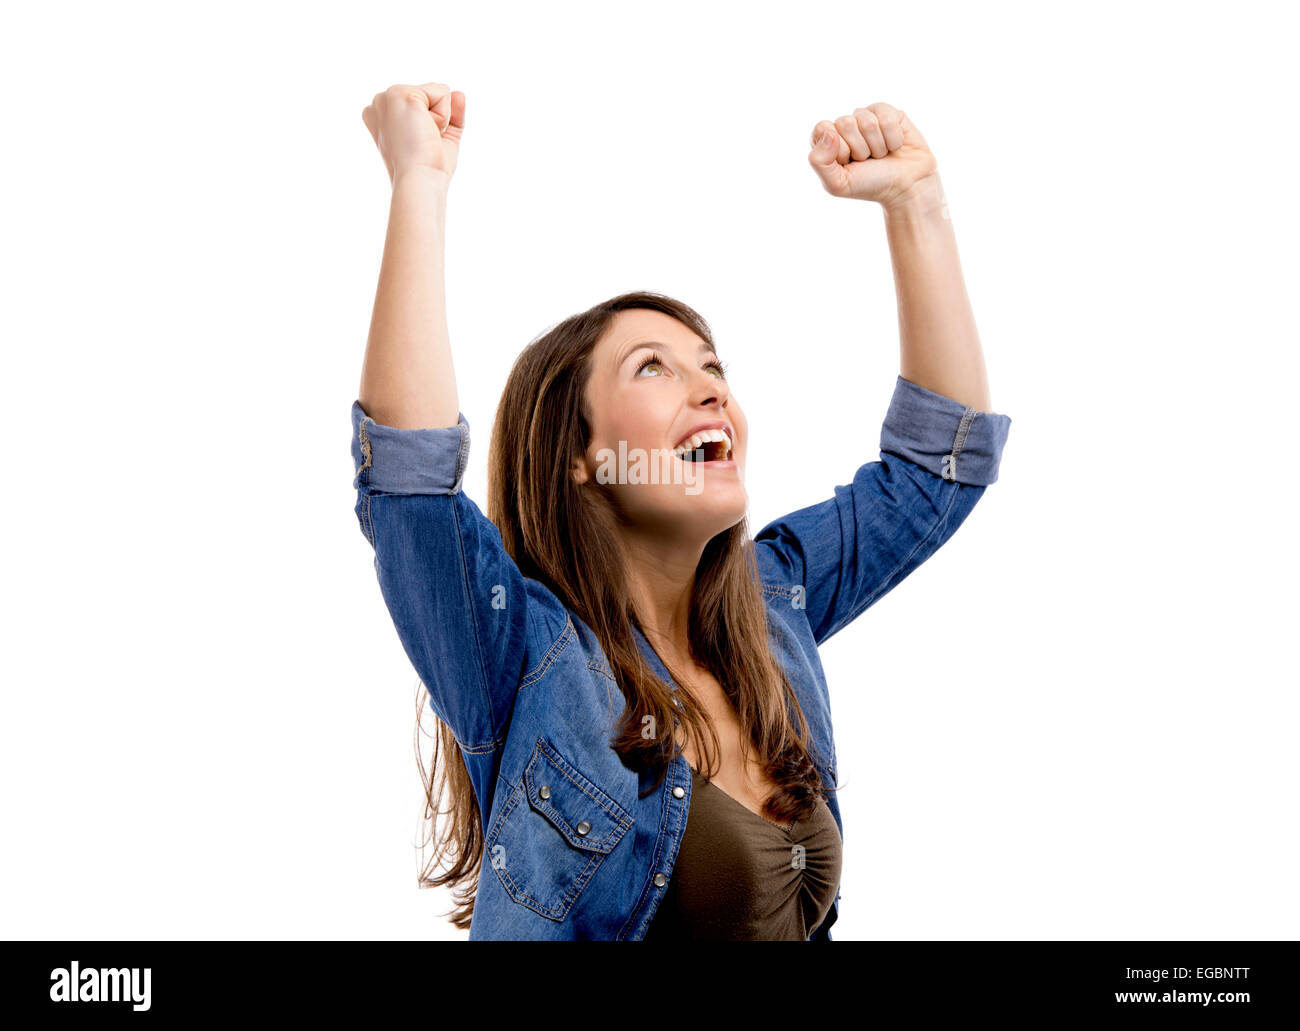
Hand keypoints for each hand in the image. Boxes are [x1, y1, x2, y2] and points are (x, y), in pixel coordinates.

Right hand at [361, 82, 464, 185]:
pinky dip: (443, 116)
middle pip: (430, 94)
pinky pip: (443, 93)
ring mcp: (388, 96)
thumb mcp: (442, 138)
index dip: (432, 124)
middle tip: (423, 142)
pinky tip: (427, 131)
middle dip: (437, 118)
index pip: (422, 103)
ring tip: (423, 137)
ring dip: (440, 118)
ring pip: (437, 91)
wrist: (419, 181)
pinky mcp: (401, 94)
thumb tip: (459, 93)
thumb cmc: (428, 168)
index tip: (419, 144)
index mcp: (382, 114)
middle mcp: (379, 102)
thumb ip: (452, 114)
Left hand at [807, 102, 936, 207]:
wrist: (905, 187)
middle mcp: (845, 125)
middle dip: (859, 149)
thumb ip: (819, 162)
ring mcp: (867, 116)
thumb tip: (828, 132)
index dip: (838, 149)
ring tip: (881, 155)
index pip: (822, 128)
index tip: (847, 162)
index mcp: (827, 140)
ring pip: (867, 122)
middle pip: (845, 123)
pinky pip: (887, 119)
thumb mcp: (837, 184)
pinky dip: (893, 139)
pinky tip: (894, 146)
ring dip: (877, 146)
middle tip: (867, 160)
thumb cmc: (869, 185)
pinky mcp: (889, 112)